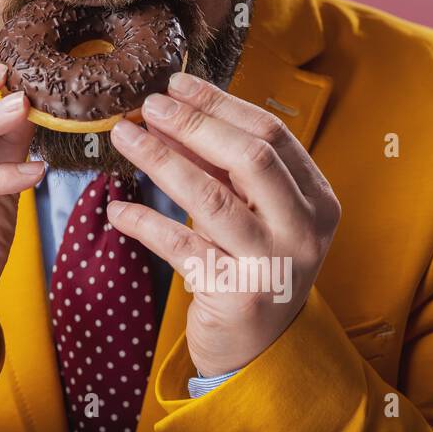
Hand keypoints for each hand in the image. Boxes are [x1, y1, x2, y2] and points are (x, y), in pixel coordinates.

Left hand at [105, 72, 341, 376]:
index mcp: (316, 198)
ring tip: (122, 137)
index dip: (221, 104)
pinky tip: (116, 210)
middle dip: (194, 124)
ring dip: (160, 161)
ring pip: (212, 198)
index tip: (176, 84)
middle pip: (250, 157)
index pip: (271, 134)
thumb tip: (169, 111)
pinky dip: (145, 224)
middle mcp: (304, 229)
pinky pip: (182, 247)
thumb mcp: (250, 210)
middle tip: (147, 105)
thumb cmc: (250, 264)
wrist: (258, 347)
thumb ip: (221, 165)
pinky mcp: (236, 295)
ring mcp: (273, 263)